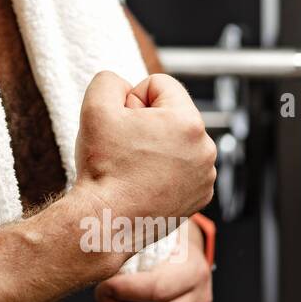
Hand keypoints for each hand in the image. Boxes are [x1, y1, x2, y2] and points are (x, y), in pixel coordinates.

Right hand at [74, 70, 216, 224]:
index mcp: (187, 121)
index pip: (158, 84)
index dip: (131, 99)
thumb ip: (109, 80)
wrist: (106, 221)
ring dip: (155, 146)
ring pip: (176, 141)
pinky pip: (182, 168)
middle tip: (123, 147)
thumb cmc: (103, 168)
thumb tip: (123, 85)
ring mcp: (205, 175)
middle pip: (170, 113)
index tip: (121, 124)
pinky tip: (143, 182)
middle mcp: (205, 147)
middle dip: (145, 123)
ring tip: (132, 167)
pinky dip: (164, 171)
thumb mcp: (94, 107)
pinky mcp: (200, 196)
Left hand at [94, 221, 212, 301]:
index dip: (123, 291)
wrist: (186, 258)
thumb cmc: (161, 247)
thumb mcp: (152, 238)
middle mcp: (200, 299)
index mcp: (192, 271)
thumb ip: (131, 247)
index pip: (155, 289)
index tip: (103, 286)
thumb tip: (96, 255)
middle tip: (101, 300)